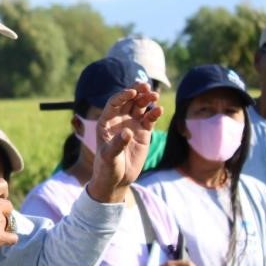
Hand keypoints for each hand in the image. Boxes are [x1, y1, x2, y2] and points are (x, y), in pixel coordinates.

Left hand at [86, 83, 161, 202]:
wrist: (117, 180)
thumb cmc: (107, 168)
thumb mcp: (109, 157)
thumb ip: (117, 144)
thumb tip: (128, 132)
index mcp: (106, 122)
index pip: (114, 103)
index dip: (123, 95)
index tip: (132, 92)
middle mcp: (119, 120)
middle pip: (128, 100)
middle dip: (137, 91)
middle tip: (145, 85)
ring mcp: (132, 124)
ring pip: (140, 106)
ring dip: (147, 99)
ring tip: (154, 95)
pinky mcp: (143, 132)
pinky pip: (150, 119)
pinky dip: (154, 113)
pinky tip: (159, 109)